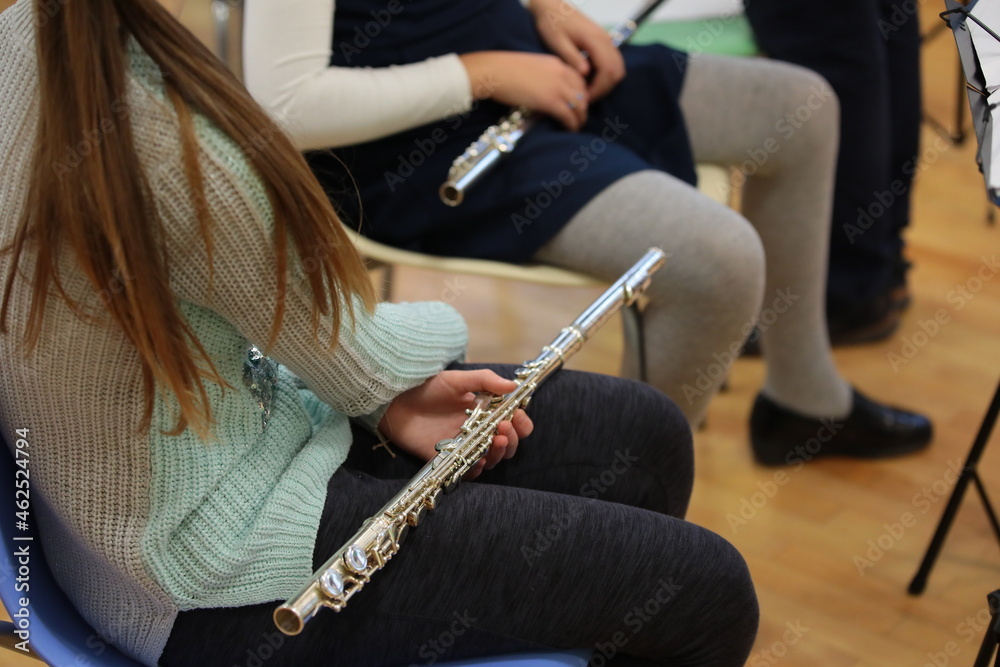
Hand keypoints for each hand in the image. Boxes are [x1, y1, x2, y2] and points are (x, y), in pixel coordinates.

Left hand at [378, 369, 533, 479]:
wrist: (396, 403)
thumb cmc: (426, 388)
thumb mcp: (457, 379)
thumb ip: (485, 381)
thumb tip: (513, 385)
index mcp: (485, 412)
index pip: (513, 423)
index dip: (521, 423)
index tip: (518, 417)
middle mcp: (478, 431)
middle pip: (507, 443)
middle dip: (511, 439)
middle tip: (503, 428)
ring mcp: (464, 446)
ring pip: (492, 458)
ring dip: (498, 452)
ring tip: (495, 440)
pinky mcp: (449, 459)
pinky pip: (469, 471)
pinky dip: (477, 468)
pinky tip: (478, 460)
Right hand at [459, 51, 588, 129]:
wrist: (494, 70)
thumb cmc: (504, 68)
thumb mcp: (531, 67)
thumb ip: (543, 76)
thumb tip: (543, 91)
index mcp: (557, 64)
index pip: (579, 80)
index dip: (580, 94)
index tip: (576, 104)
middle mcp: (562, 74)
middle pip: (583, 93)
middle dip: (582, 107)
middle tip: (578, 118)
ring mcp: (558, 88)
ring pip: (580, 107)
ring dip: (580, 119)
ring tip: (575, 127)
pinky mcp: (551, 102)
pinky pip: (569, 116)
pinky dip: (572, 125)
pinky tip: (569, 130)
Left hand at [528, 0, 625, 100]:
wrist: (551, 5)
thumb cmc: (551, 23)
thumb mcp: (557, 42)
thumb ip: (571, 57)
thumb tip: (585, 74)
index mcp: (595, 39)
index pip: (607, 70)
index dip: (598, 88)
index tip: (584, 98)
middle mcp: (606, 39)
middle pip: (617, 71)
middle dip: (604, 89)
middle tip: (586, 98)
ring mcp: (607, 40)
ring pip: (618, 68)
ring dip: (606, 83)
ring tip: (588, 91)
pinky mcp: (603, 41)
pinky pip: (612, 62)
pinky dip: (605, 75)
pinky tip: (589, 80)